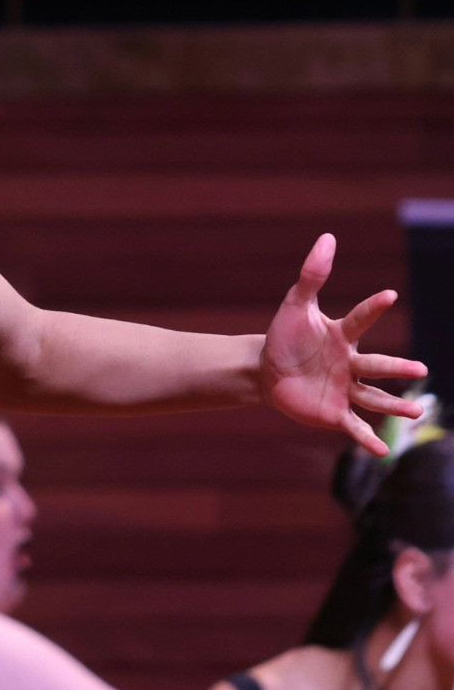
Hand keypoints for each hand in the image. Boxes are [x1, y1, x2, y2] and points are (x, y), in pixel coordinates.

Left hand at [260, 233, 426, 453]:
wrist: (267, 371)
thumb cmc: (285, 336)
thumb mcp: (294, 305)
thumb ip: (312, 275)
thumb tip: (328, 237)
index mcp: (342, 336)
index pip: (360, 319)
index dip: (373, 307)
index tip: (389, 295)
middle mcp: (351, 363)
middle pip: (377, 365)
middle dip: (397, 367)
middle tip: (422, 369)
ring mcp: (345, 389)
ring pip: (374, 398)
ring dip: (395, 405)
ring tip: (417, 411)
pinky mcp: (333, 413)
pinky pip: (354, 426)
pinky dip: (367, 439)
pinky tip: (383, 452)